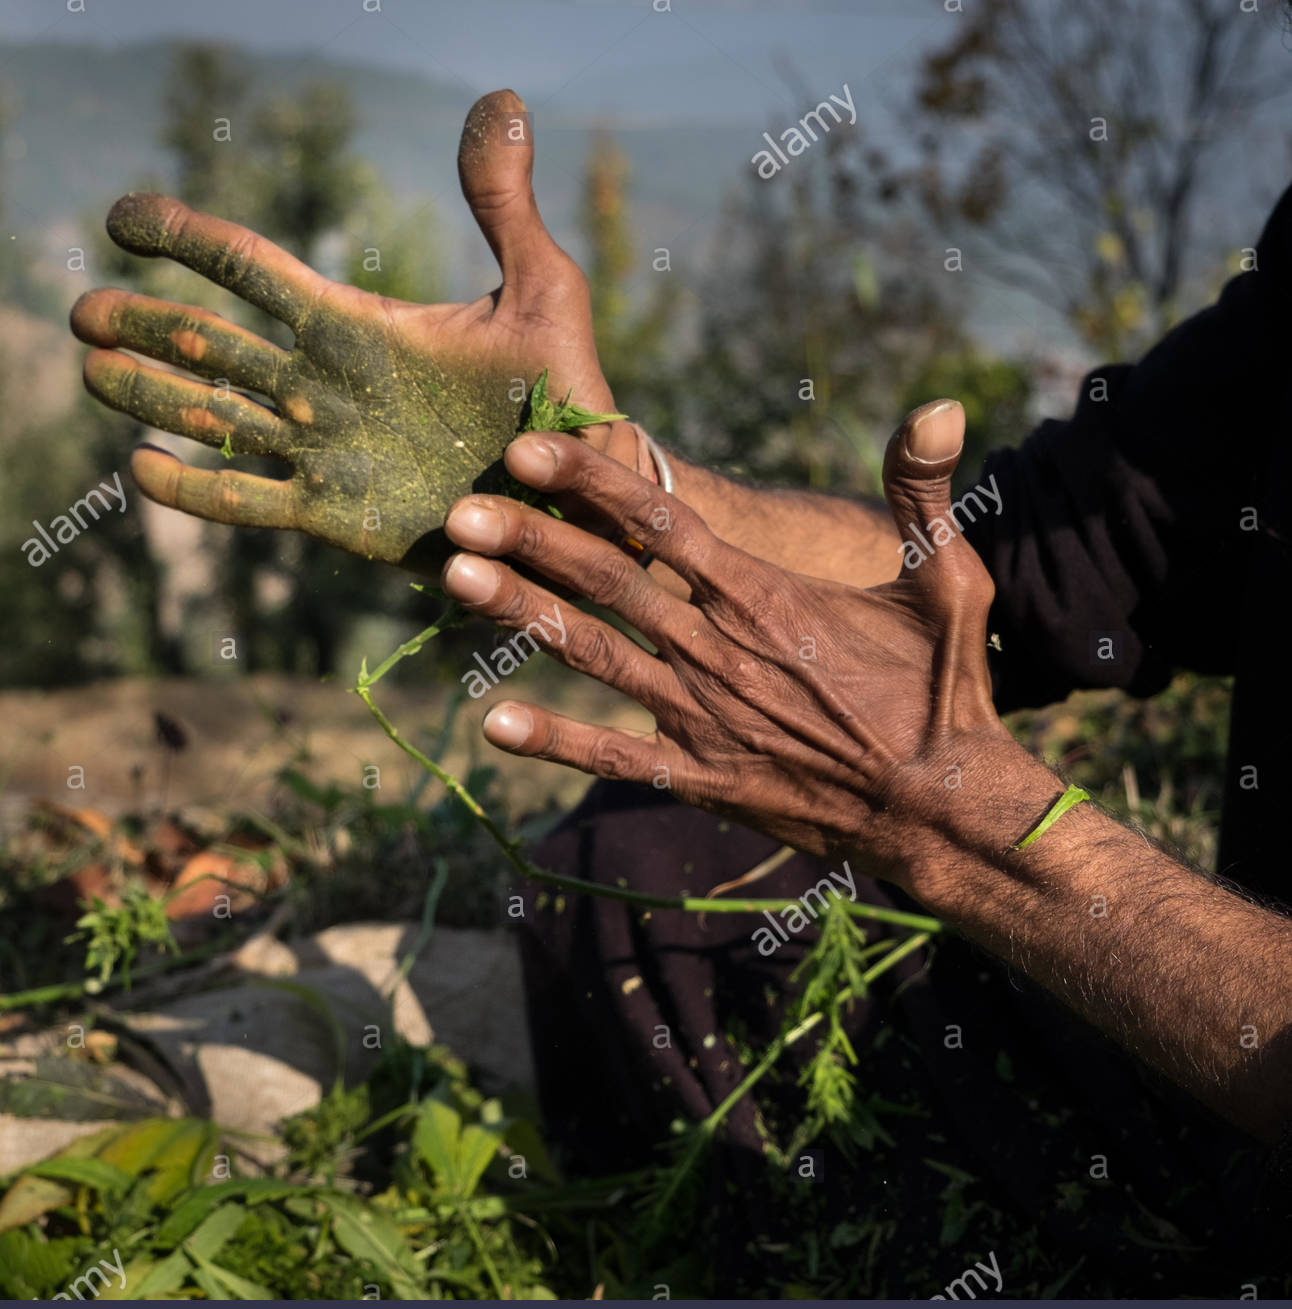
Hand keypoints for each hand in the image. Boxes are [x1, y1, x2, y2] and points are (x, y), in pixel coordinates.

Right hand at [70, 90, 623, 574]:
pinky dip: (198, 490)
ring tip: (92, 370)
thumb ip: (505, 205)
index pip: (252, 274)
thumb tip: (500, 99)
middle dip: (143, 327)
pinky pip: (251, 502)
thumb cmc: (561, 391)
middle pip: (209, 347)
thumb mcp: (542, 289)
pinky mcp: (336, 514)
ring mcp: (323, 452)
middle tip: (81, 314)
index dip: (185, 241)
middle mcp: (324, 386)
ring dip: (151, 396)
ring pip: (214, 417)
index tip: (122, 219)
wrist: (575, 492)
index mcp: (355, 328)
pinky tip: (144, 471)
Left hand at [439, 400, 1023, 882]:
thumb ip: (924, 494)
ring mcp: (704, 717)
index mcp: (766, 596)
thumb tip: (943, 403)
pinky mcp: (702, 777)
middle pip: (609, 581)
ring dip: (522, 616)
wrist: (943, 811)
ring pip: (596, 656)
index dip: (592, 481)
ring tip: (453, 579)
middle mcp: (720, 651)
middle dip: (531, 540)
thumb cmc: (944, 692)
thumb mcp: (950, 582)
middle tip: (457, 510)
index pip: (663, 521)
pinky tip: (493, 724)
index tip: (529, 449)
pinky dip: (557, 741)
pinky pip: (616, 758)